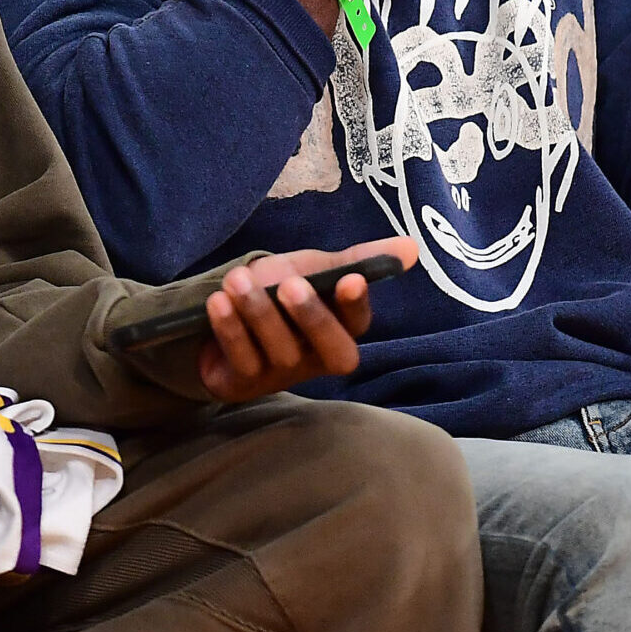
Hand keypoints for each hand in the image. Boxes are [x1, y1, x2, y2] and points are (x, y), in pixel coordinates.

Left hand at [196, 236, 416, 401]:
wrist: (226, 310)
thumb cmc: (282, 289)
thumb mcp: (316, 268)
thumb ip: (359, 258)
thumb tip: (412, 247)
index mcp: (342, 329)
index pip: (359, 322)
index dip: (355, 304)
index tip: (351, 279)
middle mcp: (318, 357)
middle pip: (329, 349)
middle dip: (312, 317)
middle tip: (290, 284)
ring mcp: (283, 374)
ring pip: (280, 350)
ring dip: (258, 312)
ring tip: (238, 280)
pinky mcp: (245, 384)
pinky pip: (243, 360)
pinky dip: (230, 330)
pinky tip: (218, 303)